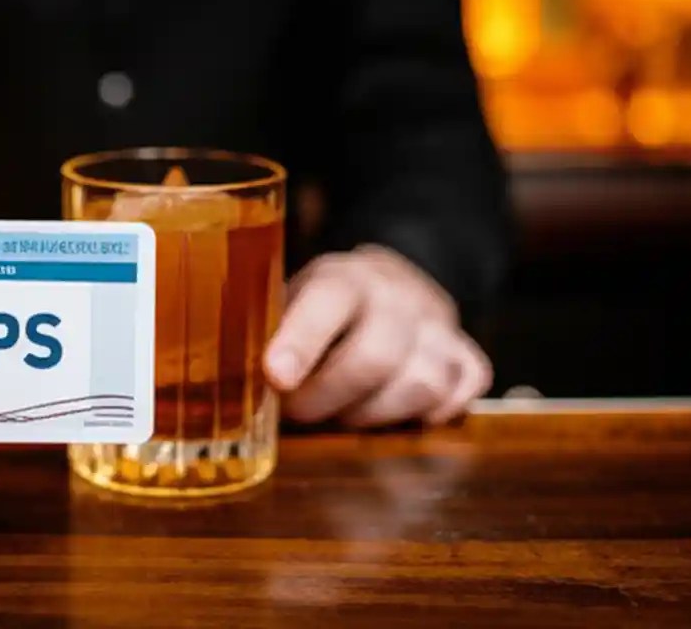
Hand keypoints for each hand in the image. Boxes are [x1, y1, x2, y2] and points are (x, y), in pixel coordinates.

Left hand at [262, 245, 491, 427]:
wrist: (390, 281)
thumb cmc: (322, 307)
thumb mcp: (287, 300)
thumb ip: (265, 331)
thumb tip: (223, 379)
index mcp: (345, 277)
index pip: (327, 302)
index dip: (302, 341)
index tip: (274, 377)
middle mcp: (399, 297)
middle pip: (377, 356)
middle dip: (328, 397)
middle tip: (296, 411)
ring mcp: (440, 326)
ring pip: (424, 383)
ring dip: (375, 414)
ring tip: (344, 411)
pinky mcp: (467, 355)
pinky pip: (463, 391)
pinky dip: (432, 413)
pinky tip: (398, 410)